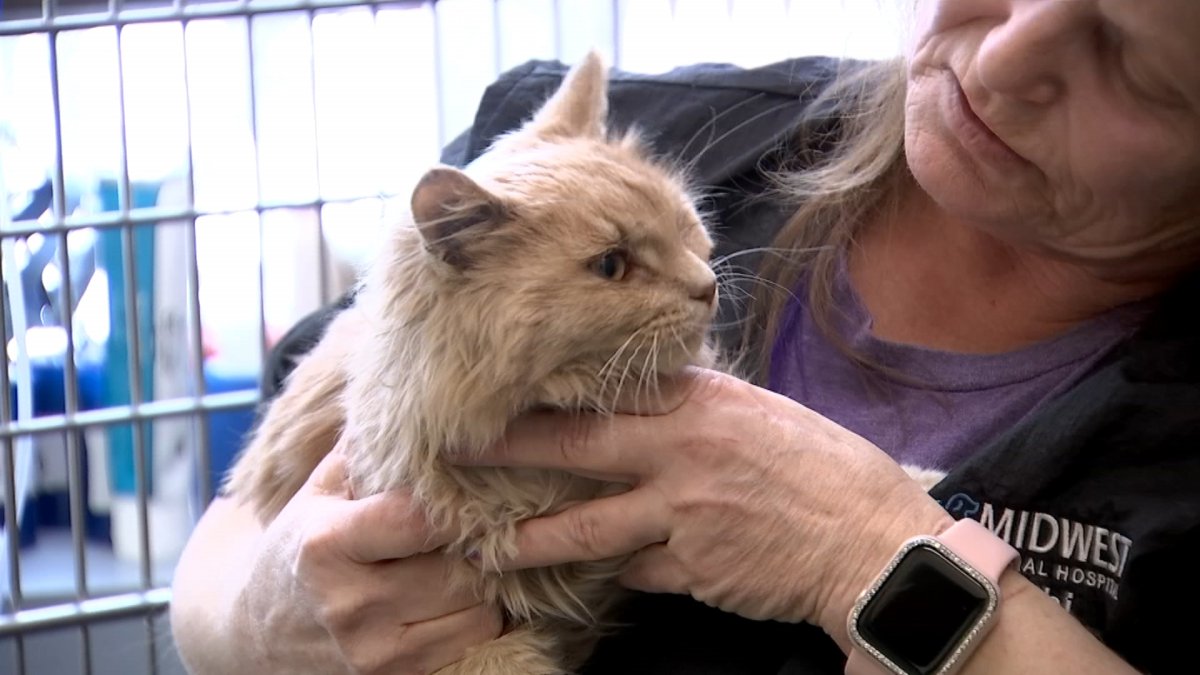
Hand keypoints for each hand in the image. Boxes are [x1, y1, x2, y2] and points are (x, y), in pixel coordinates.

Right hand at [238, 442, 502, 673]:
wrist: (253, 635)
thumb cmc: (299, 547)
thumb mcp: (319, 490)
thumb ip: (368, 447)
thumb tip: (419, 394)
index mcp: (327, 544)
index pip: (422, 517)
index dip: (456, 500)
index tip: (470, 487)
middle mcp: (350, 604)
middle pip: (459, 565)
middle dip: (475, 541)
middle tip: (477, 522)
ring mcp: (374, 652)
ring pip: (478, 606)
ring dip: (483, 580)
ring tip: (463, 558)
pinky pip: (475, 639)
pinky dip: (478, 615)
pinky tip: (455, 596)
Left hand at [453, 368, 952, 645]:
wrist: (874, 544)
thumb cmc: (828, 473)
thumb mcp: (764, 417)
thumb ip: (701, 411)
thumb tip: (650, 406)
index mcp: (702, 401)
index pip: (611, 389)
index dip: (552, 394)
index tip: (505, 392)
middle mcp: (682, 449)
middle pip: (576, 444)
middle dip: (510, 448)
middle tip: (457, 449)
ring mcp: (681, 510)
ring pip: (587, 526)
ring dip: (534, 538)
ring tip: (493, 546)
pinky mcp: (690, 565)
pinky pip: (636, 569)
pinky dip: (618, 570)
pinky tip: (599, 576)